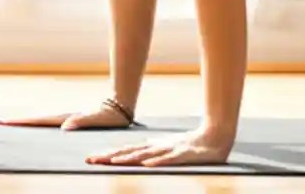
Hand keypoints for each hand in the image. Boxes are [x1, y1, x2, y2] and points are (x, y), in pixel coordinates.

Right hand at [0, 101, 133, 130]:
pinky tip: (35, 127)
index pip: (40, 121)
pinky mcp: (70, 122)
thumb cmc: (109, 117)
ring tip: (12, 124)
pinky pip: (49, 123)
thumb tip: (65, 127)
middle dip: (19, 121)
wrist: (117, 108)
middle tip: (1, 122)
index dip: (23, 122)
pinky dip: (38, 124)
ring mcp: (65, 119)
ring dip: (27, 123)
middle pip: (37, 120)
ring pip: (42, 121)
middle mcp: (63, 118)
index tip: (6, 121)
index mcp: (65, 118)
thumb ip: (82, 122)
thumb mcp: (97, 121)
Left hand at [87, 124, 233, 166]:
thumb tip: (137, 156)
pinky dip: (157, 162)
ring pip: (144, 155)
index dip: (108, 155)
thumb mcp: (166, 148)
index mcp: (151, 147)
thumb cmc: (189, 144)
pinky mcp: (182, 155)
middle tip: (90, 161)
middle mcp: (156, 148)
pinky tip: (146, 166)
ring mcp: (168, 150)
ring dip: (128, 159)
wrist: (214, 137)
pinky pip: (168, 160)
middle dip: (110, 157)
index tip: (90, 159)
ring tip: (112, 163)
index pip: (126, 151)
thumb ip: (152, 151)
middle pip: (129, 153)